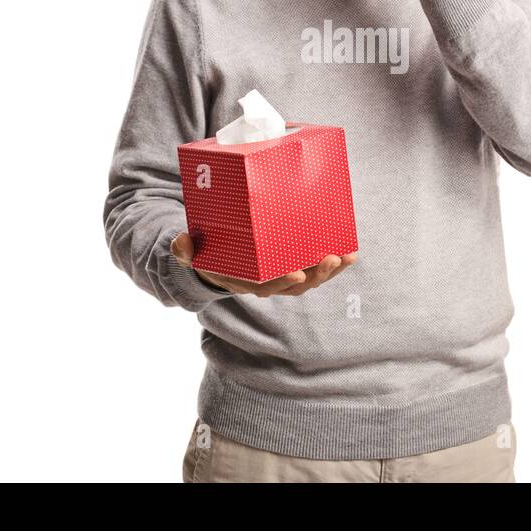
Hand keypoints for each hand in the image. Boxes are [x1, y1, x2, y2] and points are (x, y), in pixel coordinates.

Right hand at [171, 232, 357, 297]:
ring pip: (309, 279)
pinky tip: (349, 252)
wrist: (212, 259)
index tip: (297, 273)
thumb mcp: (189, 251)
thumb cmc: (203, 252)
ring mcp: (280, 276)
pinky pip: (314, 268)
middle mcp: (264, 283)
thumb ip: (184, 248)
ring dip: (330, 271)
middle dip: (316, 275)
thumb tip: (182, 243)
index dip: (281, 282)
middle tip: (332, 258)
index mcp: (241, 281)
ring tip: (348, 256)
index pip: (264, 286)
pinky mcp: (292, 265)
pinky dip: (331, 263)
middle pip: (294, 286)